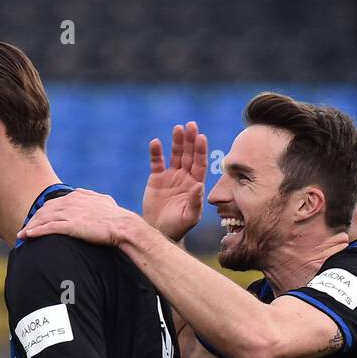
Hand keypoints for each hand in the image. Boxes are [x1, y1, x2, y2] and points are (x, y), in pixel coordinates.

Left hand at [18, 189, 133, 246]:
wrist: (123, 226)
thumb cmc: (116, 216)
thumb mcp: (103, 200)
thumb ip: (90, 196)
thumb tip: (82, 193)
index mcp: (77, 196)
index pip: (54, 202)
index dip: (43, 212)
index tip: (37, 219)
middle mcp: (70, 202)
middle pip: (45, 209)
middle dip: (33, 219)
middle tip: (26, 229)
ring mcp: (70, 214)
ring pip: (44, 218)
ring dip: (31, 226)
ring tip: (22, 235)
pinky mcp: (70, 226)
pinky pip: (48, 228)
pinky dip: (36, 231)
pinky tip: (27, 236)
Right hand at [142, 121, 207, 241]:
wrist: (159, 231)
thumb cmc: (178, 227)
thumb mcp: (190, 217)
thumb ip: (195, 201)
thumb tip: (199, 185)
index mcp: (195, 184)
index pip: (200, 163)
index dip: (200, 151)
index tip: (201, 137)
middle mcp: (185, 177)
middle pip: (189, 155)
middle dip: (190, 140)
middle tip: (191, 125)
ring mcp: (171, 176)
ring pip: (175, 155)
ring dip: (177, 141)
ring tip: (178, 128)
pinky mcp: (156, 178)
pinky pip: (157, 162)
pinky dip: (156, 152)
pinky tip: (155, 142)